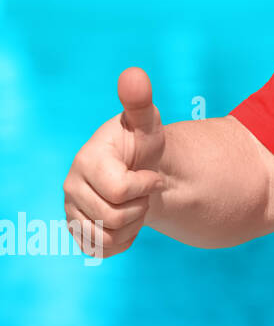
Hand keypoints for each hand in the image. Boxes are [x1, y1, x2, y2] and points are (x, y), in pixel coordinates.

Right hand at [62, 67, 166, 258]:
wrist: (141, 170)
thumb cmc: (143, 144)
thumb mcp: (147, 122)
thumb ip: (139, 101)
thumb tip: (133, 74)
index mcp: (86, 160)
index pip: (122, 190)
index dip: (146, 185)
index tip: (150, 173)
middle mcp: (70, 186)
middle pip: (117, 217)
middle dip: (140, 205)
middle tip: (142, 189)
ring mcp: (71, 211)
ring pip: (110, 237)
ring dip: (134, 223)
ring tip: (133, 202)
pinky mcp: (77, 232)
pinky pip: (104, 250)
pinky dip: (124, 240)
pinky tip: (127, 219)